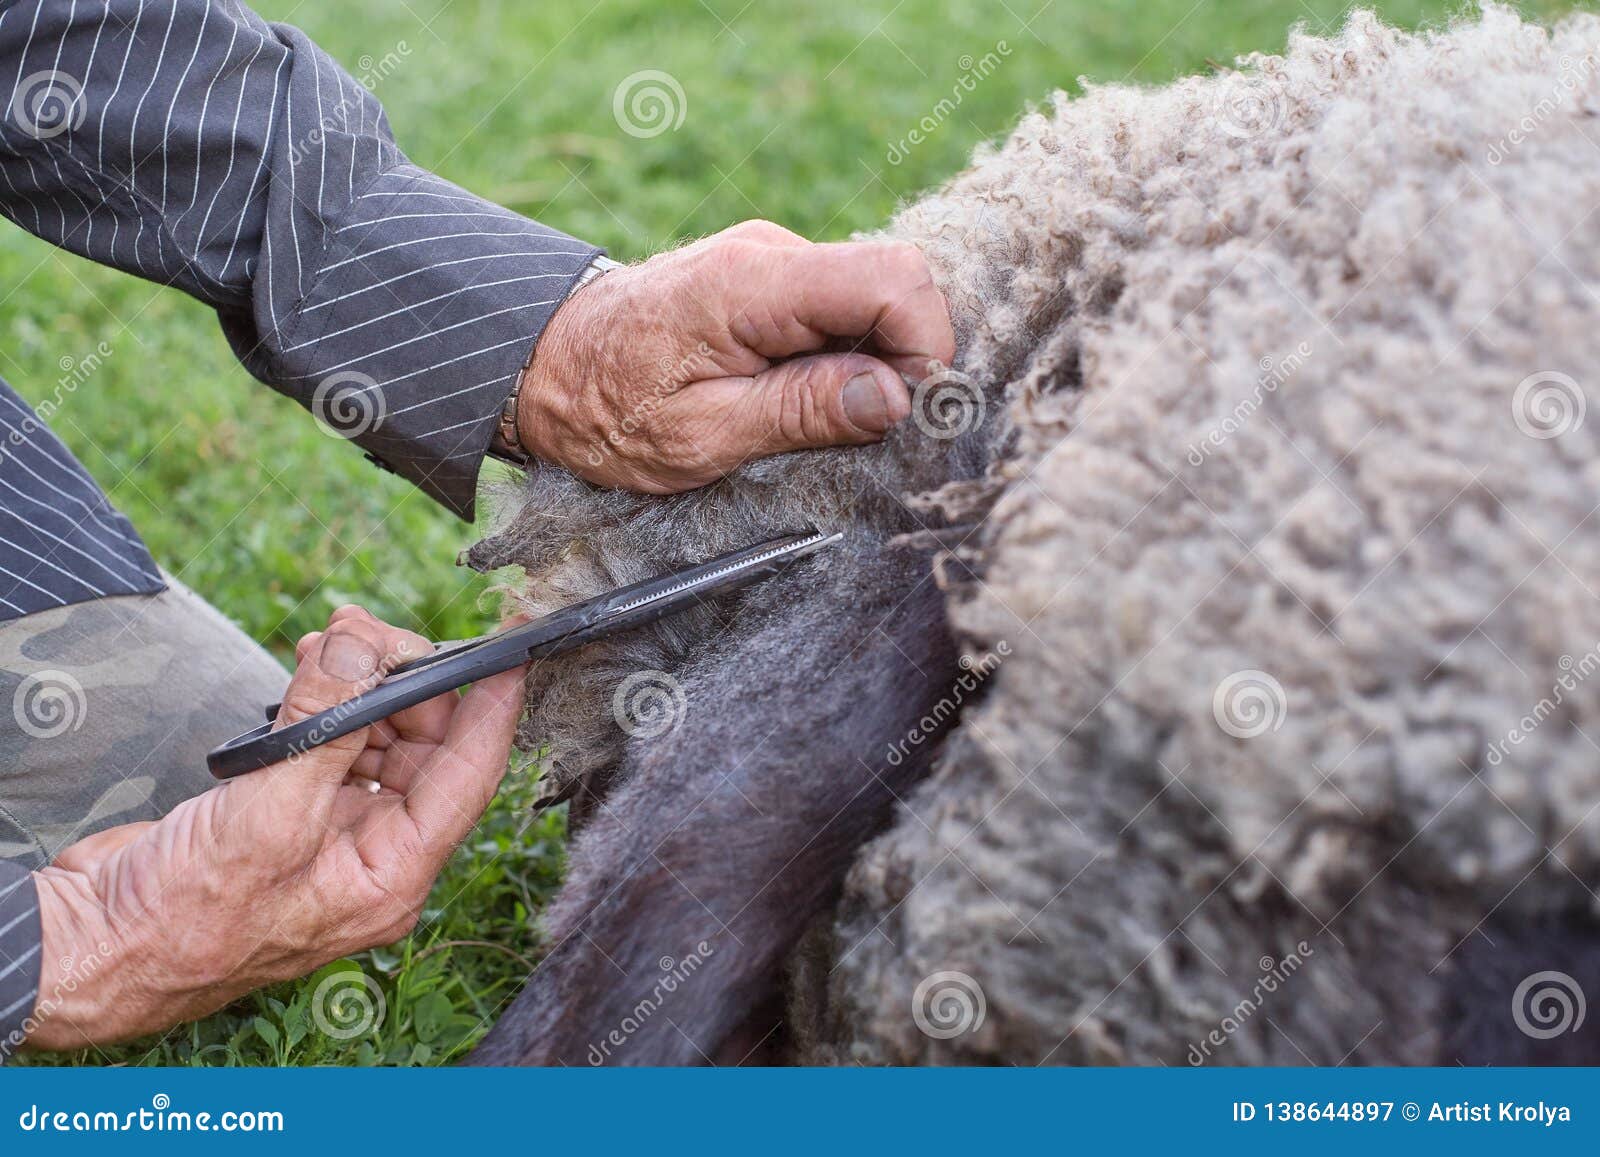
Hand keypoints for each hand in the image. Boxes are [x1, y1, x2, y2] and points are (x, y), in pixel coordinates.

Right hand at [23, 607, 524, 1048]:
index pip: (470, 775)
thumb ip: (321, 729)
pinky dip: (328, 705)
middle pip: (427, 748)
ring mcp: (332, 834)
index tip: (514, 646)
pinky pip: (332, 746)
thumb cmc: (181, 920)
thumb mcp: (264, 818)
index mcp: (393, 876)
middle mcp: (374, 856)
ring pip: (380, 740)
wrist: (94, 948)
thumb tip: (362, 650)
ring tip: (334, 640)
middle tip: (369, 630)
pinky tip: (311, 672)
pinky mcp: (290, 813)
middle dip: (408, 680)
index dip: (494, 705)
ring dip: (365, 686)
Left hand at [518, 219, 956, 491]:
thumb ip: (802, 411)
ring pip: (870, 298)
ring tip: (809, 415)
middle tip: (857, 428)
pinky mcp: (767, 276)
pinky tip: (796, 393)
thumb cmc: (607, 411)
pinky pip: (836, 306)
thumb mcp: (702, 436)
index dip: (923, 345)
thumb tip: (895, 396)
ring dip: (866, 361)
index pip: (892, 277)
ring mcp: (770, 257)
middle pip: (892, 283)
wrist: (541, 365)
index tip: (901, 411)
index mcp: (751, 284)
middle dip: (899, 360)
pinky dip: (840, 353)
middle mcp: (768, 252)